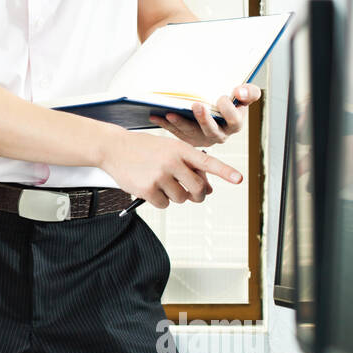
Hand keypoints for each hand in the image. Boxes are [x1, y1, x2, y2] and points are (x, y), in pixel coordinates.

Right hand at [99, 130, 242, 208]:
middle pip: (198, 188)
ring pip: (181, 198)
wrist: (114, 148)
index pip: (207, 161)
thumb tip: (209, 190)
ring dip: (175, 196)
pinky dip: (159, 201)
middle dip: (198, 194)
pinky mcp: (147, 189)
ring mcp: (159, 176)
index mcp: (180, 149)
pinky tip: (150, 188)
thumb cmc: (144, 149)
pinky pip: (164, 205)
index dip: (224, 171)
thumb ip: (188, 166)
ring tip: (162, 183)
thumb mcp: (168, 150)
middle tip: (192, 193)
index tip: (238, 179)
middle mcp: (172, 162)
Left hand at [149, 84, 261, 147]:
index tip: (222, 98)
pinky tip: (155, 115)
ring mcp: (202, 139)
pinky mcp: (188, 139)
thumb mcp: (244, 93)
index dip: (229, 111)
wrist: (216, 107)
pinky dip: (165, 124)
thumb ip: (249, 92)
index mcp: (234, 124)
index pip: (234, 120)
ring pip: (191, 134)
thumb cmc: (231, 99)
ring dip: (180, 124)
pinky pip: (175, 133)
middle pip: (212, 131)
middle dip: (204, 119)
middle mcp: (219, 135)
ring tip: (170, 113)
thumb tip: (240, 92)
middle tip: (196, 105)